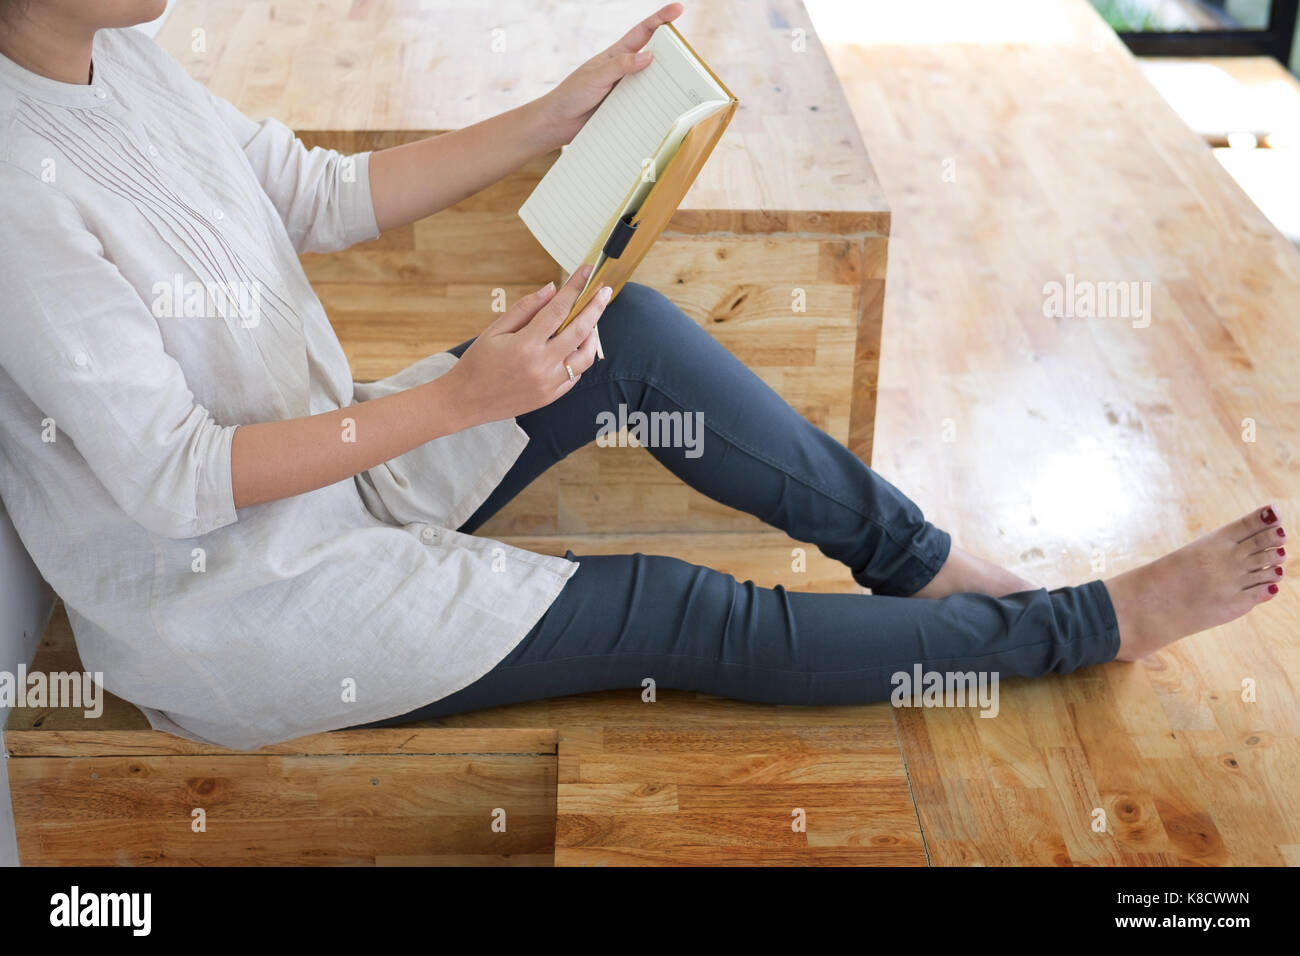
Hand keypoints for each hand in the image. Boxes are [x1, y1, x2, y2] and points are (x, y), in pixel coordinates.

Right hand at [443, 266, 609, 424]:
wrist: (465, 401)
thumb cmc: (477, 362)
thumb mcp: (495, 330)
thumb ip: (526, 308)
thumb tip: (552, 289)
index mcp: (525, 345)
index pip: (558, 309)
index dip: (575, 287)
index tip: (586, 271)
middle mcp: (541, 365)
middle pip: (580, 331)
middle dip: (595, 307)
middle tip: (604, 292)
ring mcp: (548, 384)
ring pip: (586, 357)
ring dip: (593, 336)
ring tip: (591, 322)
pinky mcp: (551, 397)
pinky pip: (576, 375)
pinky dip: (580, 358)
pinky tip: (576, 346)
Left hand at [536, 3, 683, 148]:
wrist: (557, 123)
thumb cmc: (571, 95)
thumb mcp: (595, 77)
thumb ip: (620, 66)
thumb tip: (649, 55)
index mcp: (617, 55)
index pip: (643, 32)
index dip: (660, 19)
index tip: (678, 9)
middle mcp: (624, 71)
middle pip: (654, 57)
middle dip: (672, 55)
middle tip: (687, 59)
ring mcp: (626, 90)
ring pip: (652, 84)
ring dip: (665, 85)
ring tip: (681, 88)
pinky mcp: (625, 109)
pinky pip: (644, 107)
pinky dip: (654, 108)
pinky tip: (665, 112)